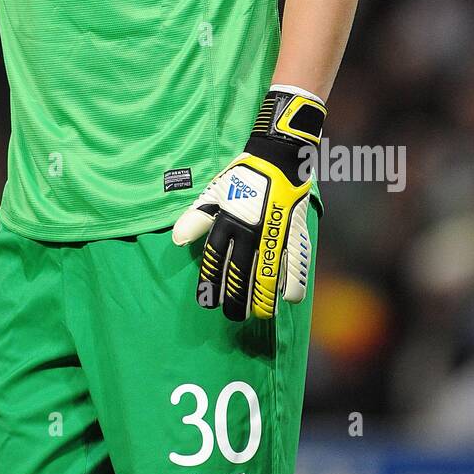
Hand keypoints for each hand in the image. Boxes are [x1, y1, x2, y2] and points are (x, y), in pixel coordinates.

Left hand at [172, 85, 325, 321]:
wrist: (278, 158)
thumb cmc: (242, 176)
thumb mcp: (213, 192)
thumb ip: (197, 218)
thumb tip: (177, 241)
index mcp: (228, 221)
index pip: (215, 260)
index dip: (211, 283)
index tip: (208, 301)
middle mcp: (250, 231)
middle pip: (240, 274)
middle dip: (236, 300)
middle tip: (233, 316)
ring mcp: (274, 234)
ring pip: (268, 275)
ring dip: (263, 299)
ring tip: (260, 315)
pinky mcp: (295, 232)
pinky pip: (296, 264)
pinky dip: (294, 283)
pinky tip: (289, 300)